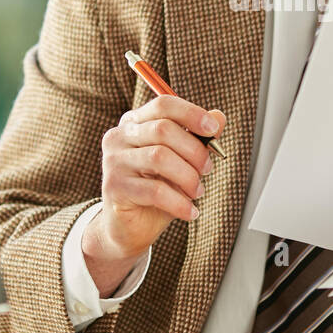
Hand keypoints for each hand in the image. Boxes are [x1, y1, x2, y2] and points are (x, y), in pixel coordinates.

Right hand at [87, 95, 223, 290]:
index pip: (163, 104)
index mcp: (135, 122)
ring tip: (198, 191)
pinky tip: (190, 211)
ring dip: (188, 177)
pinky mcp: (114, 187)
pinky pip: (155, 190)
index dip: (191, 113)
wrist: (130, 228)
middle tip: (208, 169)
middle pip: (164, 129)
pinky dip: (179, 202)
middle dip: (195, 150)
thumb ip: (197, 137)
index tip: (214, 128)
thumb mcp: (182, 161)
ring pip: (160, 157)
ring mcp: (114, 161)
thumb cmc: (156, 189)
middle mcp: (119, 137)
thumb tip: (219, 116)